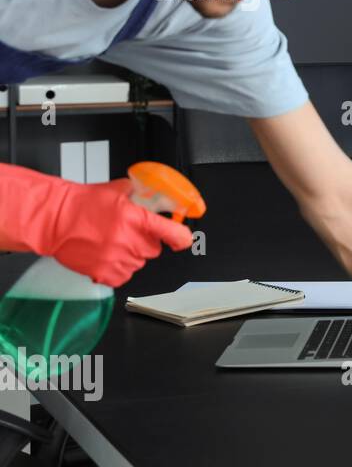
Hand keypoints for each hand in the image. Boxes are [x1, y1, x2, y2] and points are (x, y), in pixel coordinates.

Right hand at [0, 164, 192, 286]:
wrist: (53, 220)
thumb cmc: (80, 204)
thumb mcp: (115, 191)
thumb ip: (138, 193)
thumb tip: (152, 193)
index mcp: (135, 219)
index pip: (172, 233)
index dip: (181, 238)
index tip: (183, 240)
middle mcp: (129, 240)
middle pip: (154, 249)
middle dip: (144, 242)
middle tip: (126, 233)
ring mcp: (117, 259)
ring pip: (138, 262)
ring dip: (130, 255)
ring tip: (110, 242)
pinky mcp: (104, 273)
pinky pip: (123, 276)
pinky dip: (117, 269)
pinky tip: (105, 255)